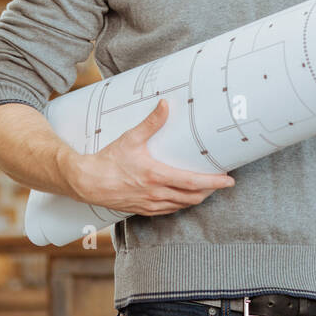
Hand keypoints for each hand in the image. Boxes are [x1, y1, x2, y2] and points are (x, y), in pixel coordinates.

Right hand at [68, 98, 233, 214]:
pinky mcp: (143, 210)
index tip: (228, 181)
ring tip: (205, 188)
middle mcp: (156, 194)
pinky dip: (180, 204)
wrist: (86, 183)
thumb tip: (165, 105)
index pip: (194, 183)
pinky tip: (183, 197)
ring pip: (182, 206)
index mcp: (157, 177)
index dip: (214, 183)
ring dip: (196, 198)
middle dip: (210, 191)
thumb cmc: (108, 161)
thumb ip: (151, 123)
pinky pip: (169, 210)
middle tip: (220, 183)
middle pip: (193, 197)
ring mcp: (150, 204)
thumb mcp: (131, 138)